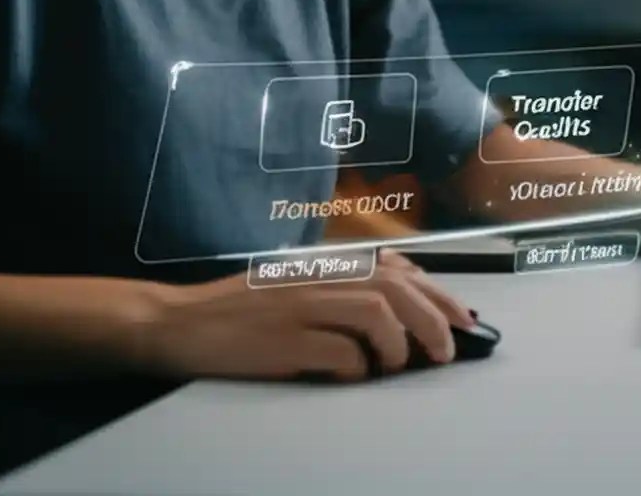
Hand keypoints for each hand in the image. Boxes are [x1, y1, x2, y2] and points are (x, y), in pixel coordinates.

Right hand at [145, 251, 475, 381]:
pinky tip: (353, 375)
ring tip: (402, 365)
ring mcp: (300, 307)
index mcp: (324, 266)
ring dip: (400, 342)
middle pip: (396, 288)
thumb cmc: (240, 309)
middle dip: (434, 318)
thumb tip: (401, 294)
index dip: (437, 293)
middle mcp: (318, 279)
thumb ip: (344, 284)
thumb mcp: (297, 284)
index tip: (462, 318)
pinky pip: (339, 353)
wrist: (178, 322)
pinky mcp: (284, 341)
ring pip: (376, 312)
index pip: (398, 270)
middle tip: (448, 350)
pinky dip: (357, 367)